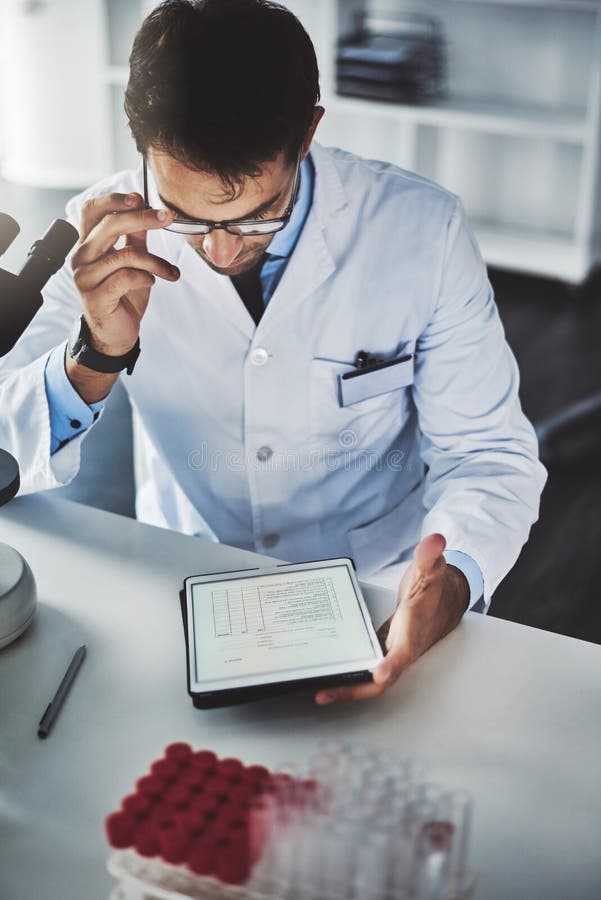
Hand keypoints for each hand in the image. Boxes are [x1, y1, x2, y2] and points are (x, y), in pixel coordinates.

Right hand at [70, 192, 179, 355]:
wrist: (115, 334)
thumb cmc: (122, 296)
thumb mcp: (132, 262)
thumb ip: (134, 237)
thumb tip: (145, 209)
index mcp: (87, 244)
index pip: (91, 210)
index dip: (114, 200)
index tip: (140, 198)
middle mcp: (81, 257)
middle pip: (109, 225)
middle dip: (142, 218)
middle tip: (167, 218)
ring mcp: (85, 277)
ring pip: (125, 255)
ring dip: (156, 262)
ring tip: (171, 272)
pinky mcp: (95, 297)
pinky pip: (126, 278)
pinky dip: (146, 278)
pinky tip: (152, 283)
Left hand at [315, 533, 469, 704]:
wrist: (444, 600)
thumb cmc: (434, 588)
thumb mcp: (431, 569)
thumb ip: (430, 557)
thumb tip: (435, 540)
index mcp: (413, 629)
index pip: (404, 651)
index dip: (392, 664)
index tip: (378, 673)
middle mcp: (403, 647)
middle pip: (382, 678)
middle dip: (356, 690)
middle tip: (324, 693)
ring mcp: (392, 652)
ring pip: (372, 677)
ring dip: (348, 687)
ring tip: (319, 692)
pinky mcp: (383, 650)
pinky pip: (366, 668)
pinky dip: (350, 676)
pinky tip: (328, 676)